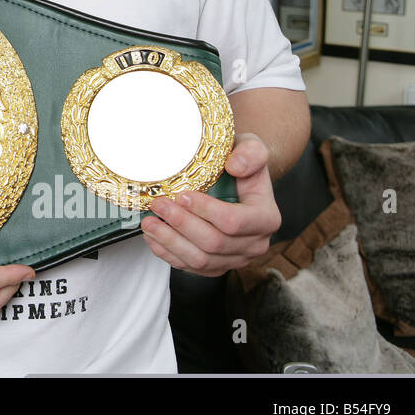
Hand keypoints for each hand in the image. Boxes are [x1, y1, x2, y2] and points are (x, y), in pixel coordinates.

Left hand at [141, 133, 281, 276]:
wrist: (238, 178)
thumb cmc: (242, 162)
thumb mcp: (252, 147)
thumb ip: (251, 153)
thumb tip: (236, 166)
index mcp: (266, 218)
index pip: (233, 222)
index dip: (205, 211)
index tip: (180, 195)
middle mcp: (255, 244)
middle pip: (213, 243)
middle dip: (180, 224)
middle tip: (158, 205)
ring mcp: (236, 258)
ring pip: (200, 260)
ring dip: (170, 242)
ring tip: (149, 223)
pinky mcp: (217, 266)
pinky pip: (191, 267)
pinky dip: (168, 253)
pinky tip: (153, 237)